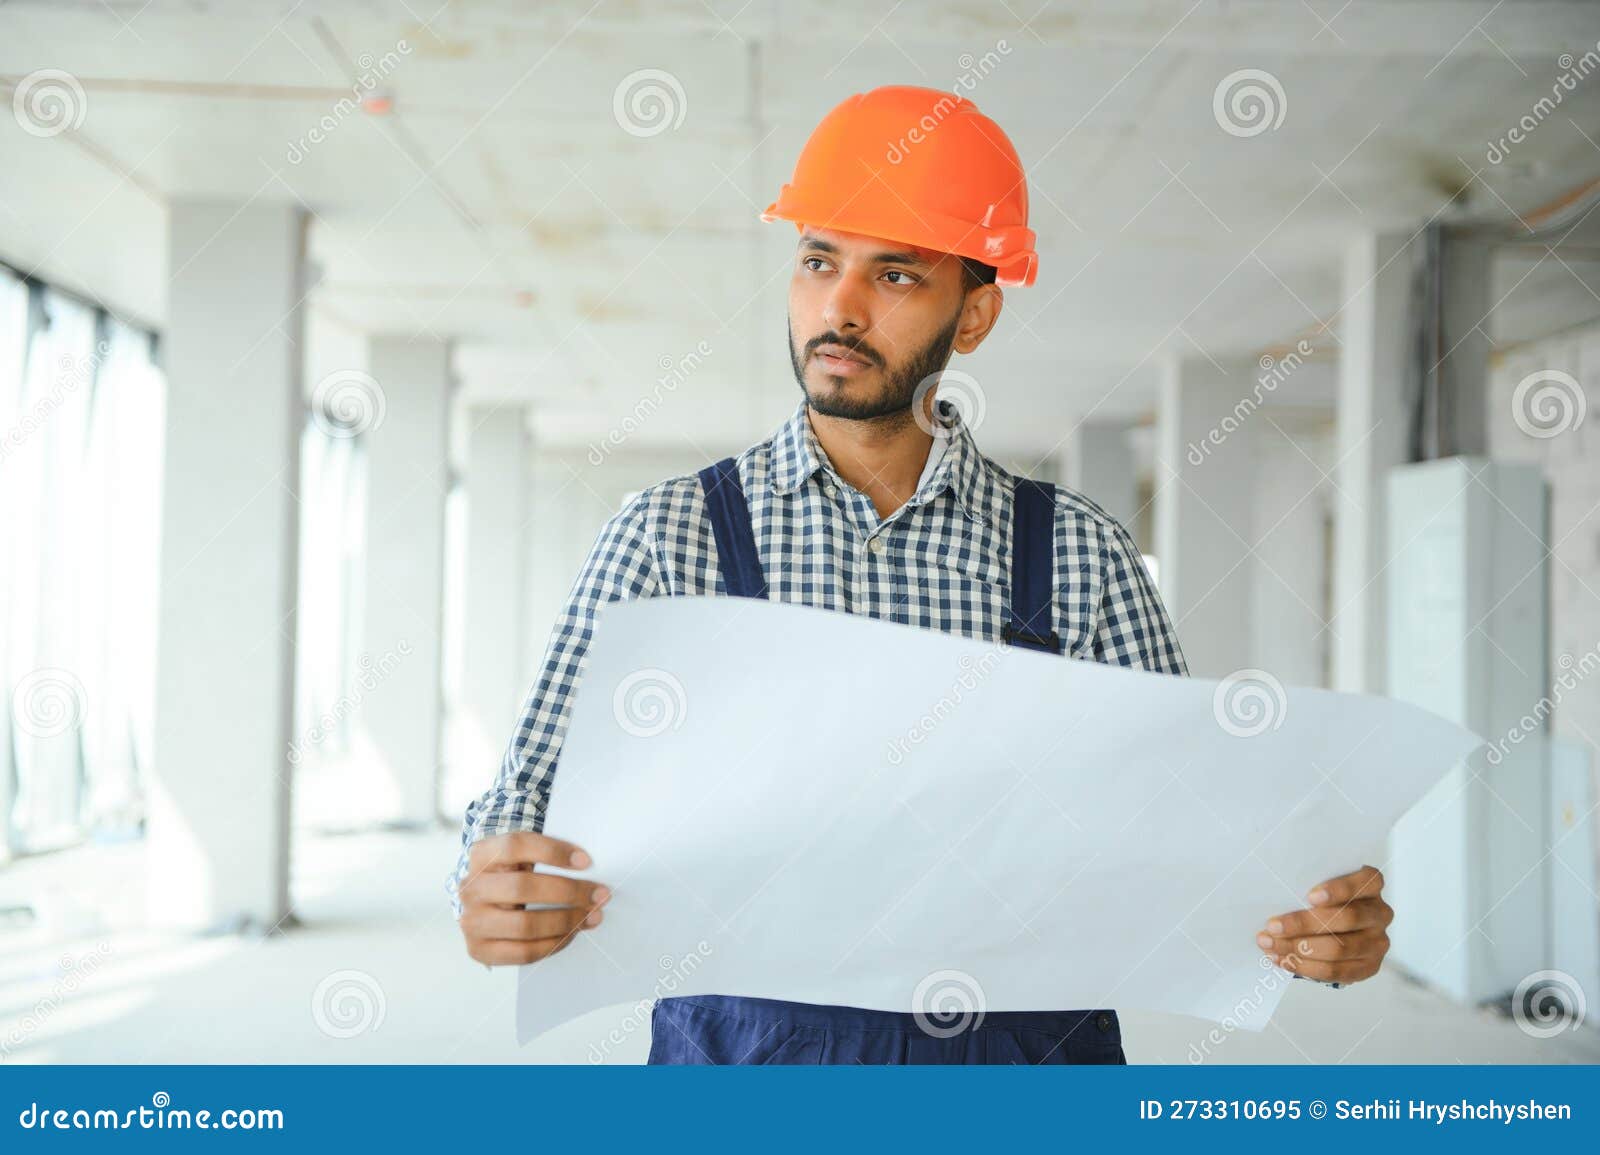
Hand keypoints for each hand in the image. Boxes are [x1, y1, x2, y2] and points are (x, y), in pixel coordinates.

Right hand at [459, 832, 610, 966]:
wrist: (483, 904)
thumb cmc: (511, 876)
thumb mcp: (520, 857)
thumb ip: (545, 856)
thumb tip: (588, 867)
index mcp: (481, 855)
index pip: (516, 846)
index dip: (553, 851)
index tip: (586, 861)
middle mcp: (470, 888)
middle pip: (523, 887)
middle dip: (569, 892)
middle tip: (599, 894)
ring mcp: (472, 921)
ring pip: (525, 924)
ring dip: (566, 921)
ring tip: (591, 916)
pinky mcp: (479, 950)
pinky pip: (524, 952)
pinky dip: (554, 943)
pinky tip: (571, 934)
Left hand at [1256, 865, 1391, 983]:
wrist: (1338, 930)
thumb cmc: (1324, 902)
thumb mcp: (1320, 887)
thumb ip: (1309, 888)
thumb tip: (1277, 896)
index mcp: (1371, 885)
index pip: (1366, 882)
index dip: (1339, 889)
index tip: (1310, 897)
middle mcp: (1380, 913)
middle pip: (1346, 918)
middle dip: (1304, 924)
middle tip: (1273, 926)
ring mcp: (1378, 942)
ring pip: (1339, 948)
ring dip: (1299, 948)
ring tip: (1271, 945)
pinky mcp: (1369, 966)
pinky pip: (1337, 971)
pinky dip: (1306, 967)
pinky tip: (1283, 960)